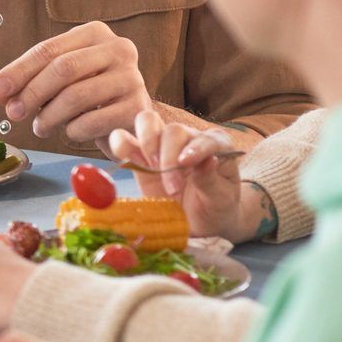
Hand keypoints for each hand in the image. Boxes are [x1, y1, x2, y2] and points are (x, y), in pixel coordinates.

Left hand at [0, 21, 152, 150]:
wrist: (129, 116)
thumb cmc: (88, 92)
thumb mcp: (59, 78)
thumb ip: (29, 79)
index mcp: (94, 34)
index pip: (48, 49)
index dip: (18, 71)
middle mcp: (118, 49)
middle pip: (63, 69)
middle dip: (32, 93)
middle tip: (13, 113)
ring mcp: (132, 78)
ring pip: (76, 96)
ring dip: (48, 116)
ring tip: (40, 127)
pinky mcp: (137, 108)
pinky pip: (92, 122)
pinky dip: (72, 130)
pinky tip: (70, 131)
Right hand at [108, 110, 258, 241]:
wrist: (197, 220)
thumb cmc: (214, 206)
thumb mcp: (220, 199)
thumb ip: (211, 180)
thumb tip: (208, 160)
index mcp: (215, 145)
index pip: (206, 139)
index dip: (195, 149)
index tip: (185, 164)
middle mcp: (188, 138)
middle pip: (173, 130)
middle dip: (168, 156)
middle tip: (171, 186)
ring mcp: (162, 144)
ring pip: (147, 121)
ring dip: (145, 142)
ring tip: (150, 168)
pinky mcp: (139, 154)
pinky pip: (122, 138)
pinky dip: (121, 146)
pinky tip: (130, 164)